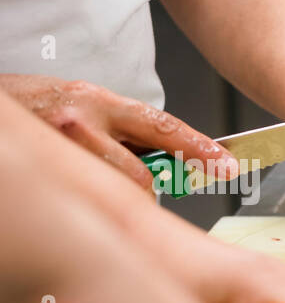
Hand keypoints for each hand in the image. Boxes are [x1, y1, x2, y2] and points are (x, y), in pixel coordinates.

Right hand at [0, 73, 239, 191]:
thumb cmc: (37, 105)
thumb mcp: (86, 105)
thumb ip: (125, 129)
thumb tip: (168, 156)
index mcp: (98, 101)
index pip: (163, 127)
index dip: (200, 149)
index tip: (228, 165)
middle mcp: (81, 123)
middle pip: (141, 177)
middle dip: (148, 190)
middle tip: (144, 189)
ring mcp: (61, 149)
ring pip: (115, 193)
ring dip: (118, 198)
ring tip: (94, 182)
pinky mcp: (47, 170)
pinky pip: (89, 200)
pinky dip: (94, 201)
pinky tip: (79, 189)